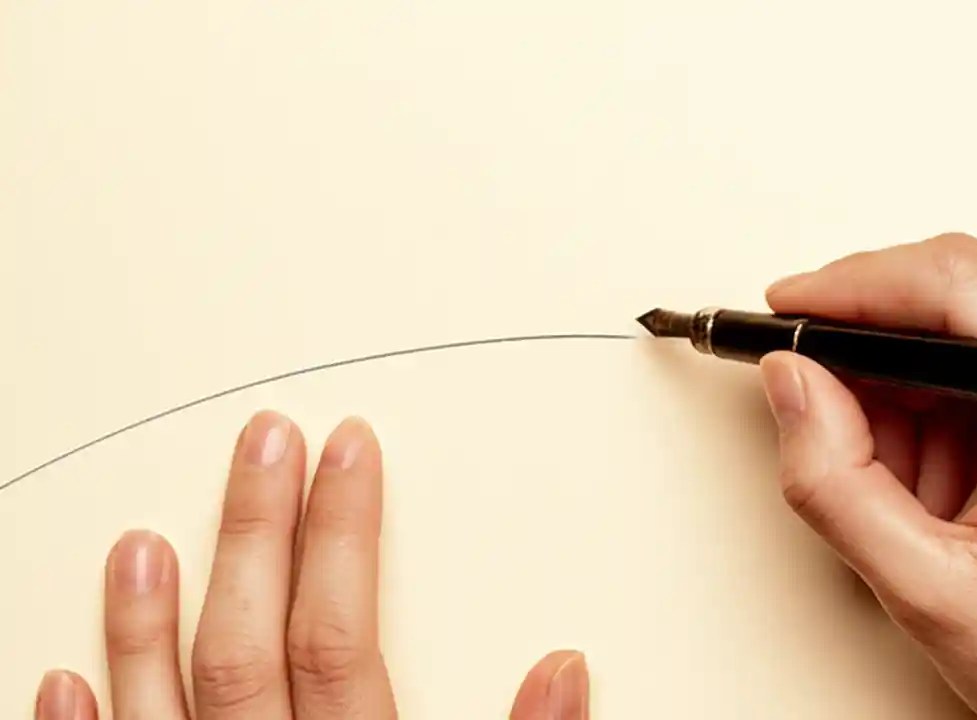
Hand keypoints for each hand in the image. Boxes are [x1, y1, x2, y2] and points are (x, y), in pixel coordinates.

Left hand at [34, 414, 588, 719]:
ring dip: (148, 620)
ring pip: (163, 708)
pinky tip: (60, 673)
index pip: (339, 633)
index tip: (349, 452)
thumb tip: (563, 669)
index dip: (345, 532)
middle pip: (251, 647)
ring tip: (145, 539)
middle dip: (258, 531)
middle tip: (262, 443)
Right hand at [759, 234, 976, 718]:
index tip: (783, 312)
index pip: (955, 289)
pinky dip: (943, 417)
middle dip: (874, 369)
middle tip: (829, 435)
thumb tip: (788, 380)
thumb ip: (837, 482)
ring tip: (908, 499)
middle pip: (958, 305)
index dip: (850, 290)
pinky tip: (941, 491)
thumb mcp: (934, 596)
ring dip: (907, 404)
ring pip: (967, 337)